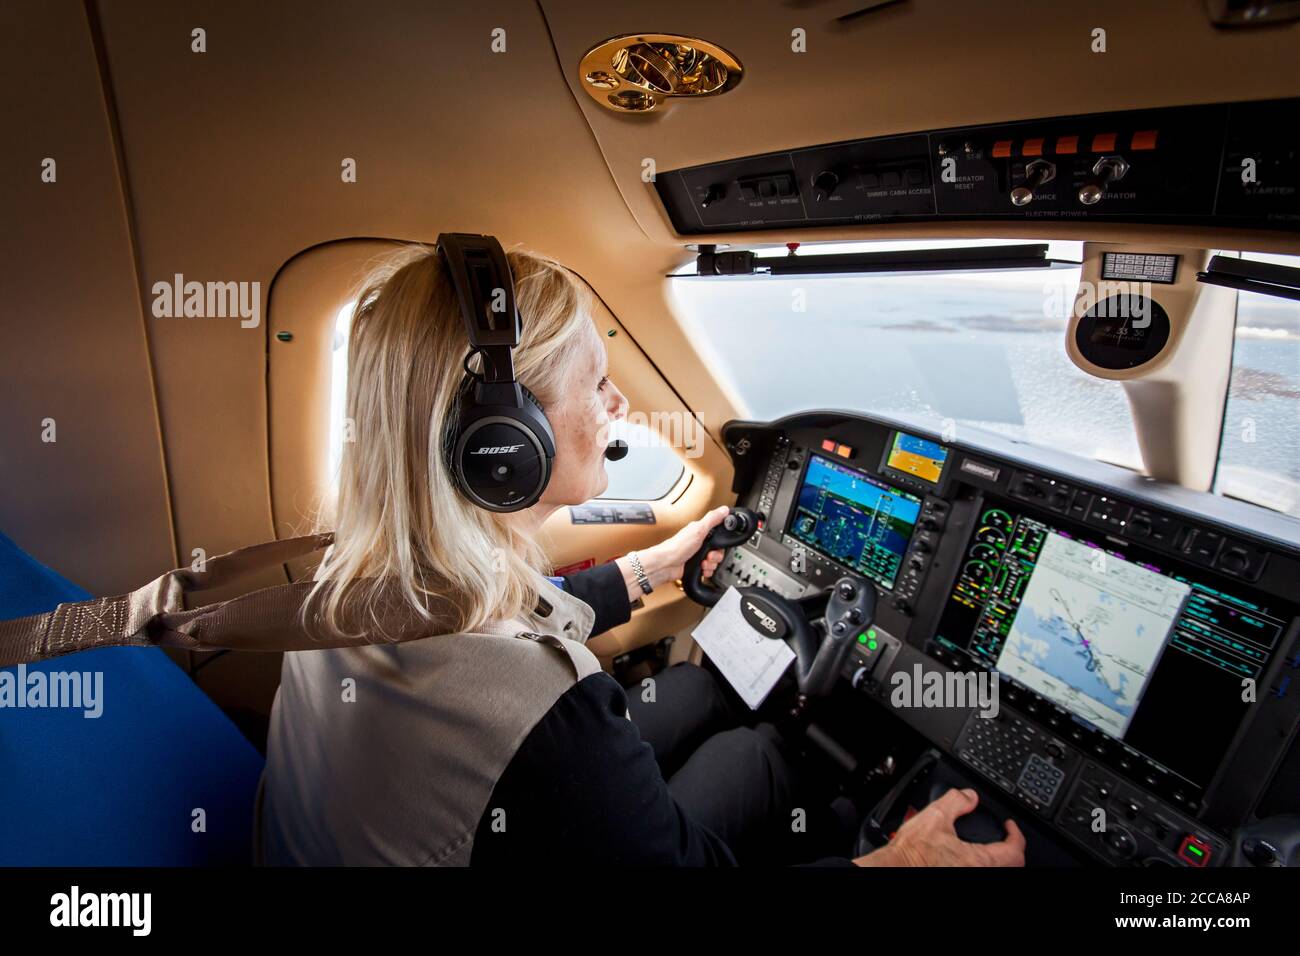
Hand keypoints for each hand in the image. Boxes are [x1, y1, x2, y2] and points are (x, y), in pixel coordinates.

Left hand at [615, 505, 731, 602]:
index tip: (718, 544)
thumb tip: (723, 509)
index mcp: (699, 531)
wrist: (666, 565)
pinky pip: (708, 570)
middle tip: (709, 556)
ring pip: (714, 561)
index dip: (721, 541)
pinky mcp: (695, 566)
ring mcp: (697, 555)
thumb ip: (712, 519)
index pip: (718, 535)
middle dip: (716, 555)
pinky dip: (707, 571)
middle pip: (717, 550)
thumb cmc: (677, 547)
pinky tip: (702, 570)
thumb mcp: (698, 530)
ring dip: (711, 564)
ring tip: (703, 563)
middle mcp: (698, 543)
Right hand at [853, 788, 1025, 866]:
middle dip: (1011, 850)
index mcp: (979, 860)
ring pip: (997, 872)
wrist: (897, 867)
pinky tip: (968, 859)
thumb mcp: (934, 816)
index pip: (1015, 851)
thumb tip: (969, 796)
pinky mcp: (958, 881)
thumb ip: (956, 801)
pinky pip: (981, 874)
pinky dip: (982, 865)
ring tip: (989, 848)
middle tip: (1004, 838)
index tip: (1010, 826)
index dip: (1016, 834)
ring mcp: (970, 880)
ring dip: (998, 860)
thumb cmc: (913, 852)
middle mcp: (979, 874)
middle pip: (1012, 866)